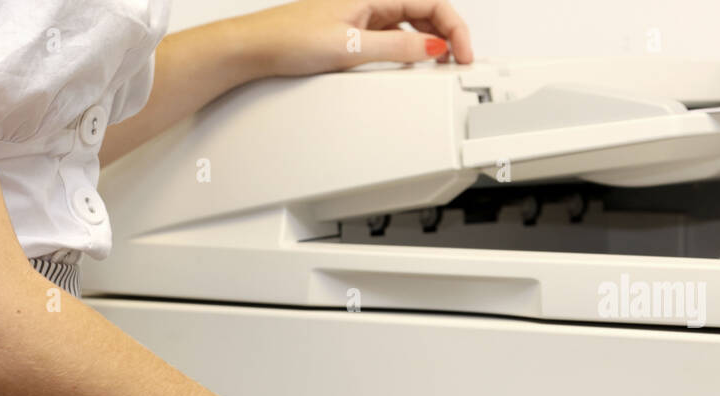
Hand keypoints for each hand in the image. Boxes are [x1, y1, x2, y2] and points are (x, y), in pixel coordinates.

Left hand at [239, 0, 474, 77]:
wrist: (256, 48)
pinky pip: (390, 35)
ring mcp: (361, 14)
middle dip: (446, 35)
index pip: (433, 2)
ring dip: (427, 42)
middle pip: (425, 10)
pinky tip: (406, 63)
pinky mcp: (351, 30)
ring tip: (437, 66)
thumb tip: (431, 47)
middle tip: (456, 63)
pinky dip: (405, 48)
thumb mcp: (351, 46)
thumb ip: (395, 46)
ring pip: (408, 23)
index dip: (455, 28)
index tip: (464, 53)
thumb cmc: (289, 38)